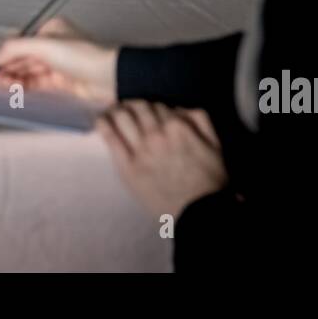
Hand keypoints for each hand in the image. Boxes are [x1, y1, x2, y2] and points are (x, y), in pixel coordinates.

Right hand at [0, 15, 118, 105]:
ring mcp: (56, 65)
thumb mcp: (44, 45)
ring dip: (12, 78)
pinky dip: (23, 86)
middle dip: (5, 68)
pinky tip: (12, 90)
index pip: (19, 41)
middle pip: (21, 58)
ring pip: (27, 72)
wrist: (110, 77)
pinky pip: (36, 84)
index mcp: (50, 30)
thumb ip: (15, 48)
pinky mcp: (61, 82)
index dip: (1, 54)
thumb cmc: (82, 55)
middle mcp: (52, 45)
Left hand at [97, 102, 227, 216]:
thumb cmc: (209, 180)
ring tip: (115, 111)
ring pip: (122, 116)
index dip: (157, 108)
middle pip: (139, 107)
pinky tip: (102, 120)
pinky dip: (104, 124)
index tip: (153, 114)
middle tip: (132, 109)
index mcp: (178, 127)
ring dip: (118, 110)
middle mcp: (157, 134)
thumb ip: (200, 119)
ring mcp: (140, 151)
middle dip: (136, 105)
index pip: (159, 105)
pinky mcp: (127, 167)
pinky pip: (111, 138)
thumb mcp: (215, 144)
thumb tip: (179, 108)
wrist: (199, 213)